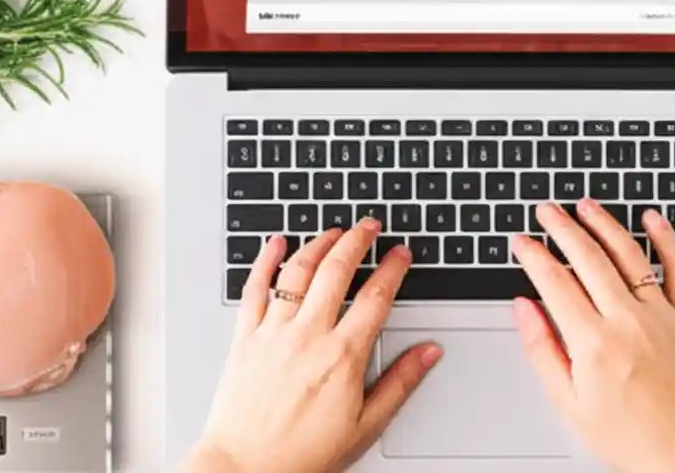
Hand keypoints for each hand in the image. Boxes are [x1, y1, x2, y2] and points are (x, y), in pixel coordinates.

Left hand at [182, 219, 442, 472]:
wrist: (247, 468)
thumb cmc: (303, 454)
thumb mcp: (365, 425)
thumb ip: (400, 383)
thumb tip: (429, 354)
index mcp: (341, 357)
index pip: (376, 298)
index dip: (393, 269)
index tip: (401, 254)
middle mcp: (307, 336)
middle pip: (337, 271)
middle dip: (358, 241)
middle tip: (370, 226)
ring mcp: (273, 332)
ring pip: (298, 271)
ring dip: (319, 243)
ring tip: (334, 230)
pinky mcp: (245, 337)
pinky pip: (255, 287)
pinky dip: (265, 260)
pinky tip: (275, 242)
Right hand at [512, 199, 674, 472]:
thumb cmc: (631, 438)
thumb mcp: (568, 402)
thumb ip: (541, 349)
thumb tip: (524, 309)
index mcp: (594, 344)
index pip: (554, 282)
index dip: (533, 255)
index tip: (521, 242)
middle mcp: (629, 323)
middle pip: (588, 258)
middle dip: (561, 227)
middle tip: (546, 211)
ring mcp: (662, 318)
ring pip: (629, 255)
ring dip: (604, 223)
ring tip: (585, 205)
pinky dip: (666, 240)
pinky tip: (652, 219)